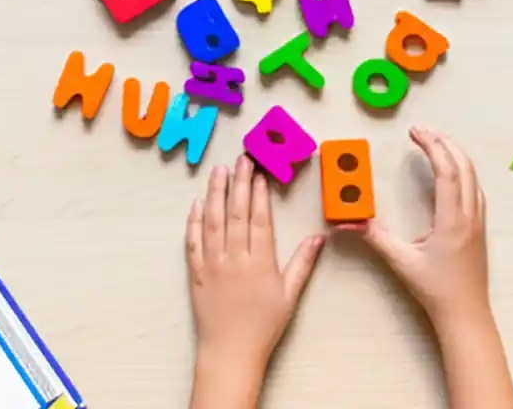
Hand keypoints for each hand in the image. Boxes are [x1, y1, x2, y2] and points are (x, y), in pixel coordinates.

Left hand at [187, 155, 324, 408]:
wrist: (230, 352)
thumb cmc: (264, 326)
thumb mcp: (290, 295)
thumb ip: (302, 263)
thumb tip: (319, 238)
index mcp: (260, 262)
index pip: (259, 219)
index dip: (259, 194)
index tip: (260, 173)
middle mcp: (234, 258)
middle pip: (236, 212)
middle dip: (239, 183)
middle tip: (241, 159)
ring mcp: (212, 264)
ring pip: (212, 221)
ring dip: (215, 193)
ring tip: (218, 171)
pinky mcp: (196, 273)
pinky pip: (193, 241)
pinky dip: (194, 221)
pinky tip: (197, 204)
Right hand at [344, 128, 512, 408]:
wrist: (465, 313)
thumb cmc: (435, 290)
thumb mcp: (401, 262)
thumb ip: (375, 237)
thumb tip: (347, 222)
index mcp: (452, 219)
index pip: (446, 171)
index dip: (432, 146)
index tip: (415, 132)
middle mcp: (470, 215)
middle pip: (464, 166)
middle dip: (445, 143)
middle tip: (422, 131)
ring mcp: (478, 221)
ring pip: (473, 176)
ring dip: (456, 155)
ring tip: (436, 144)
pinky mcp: (479, 228)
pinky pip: (475, 189)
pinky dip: (463, 171)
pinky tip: (451, 173)